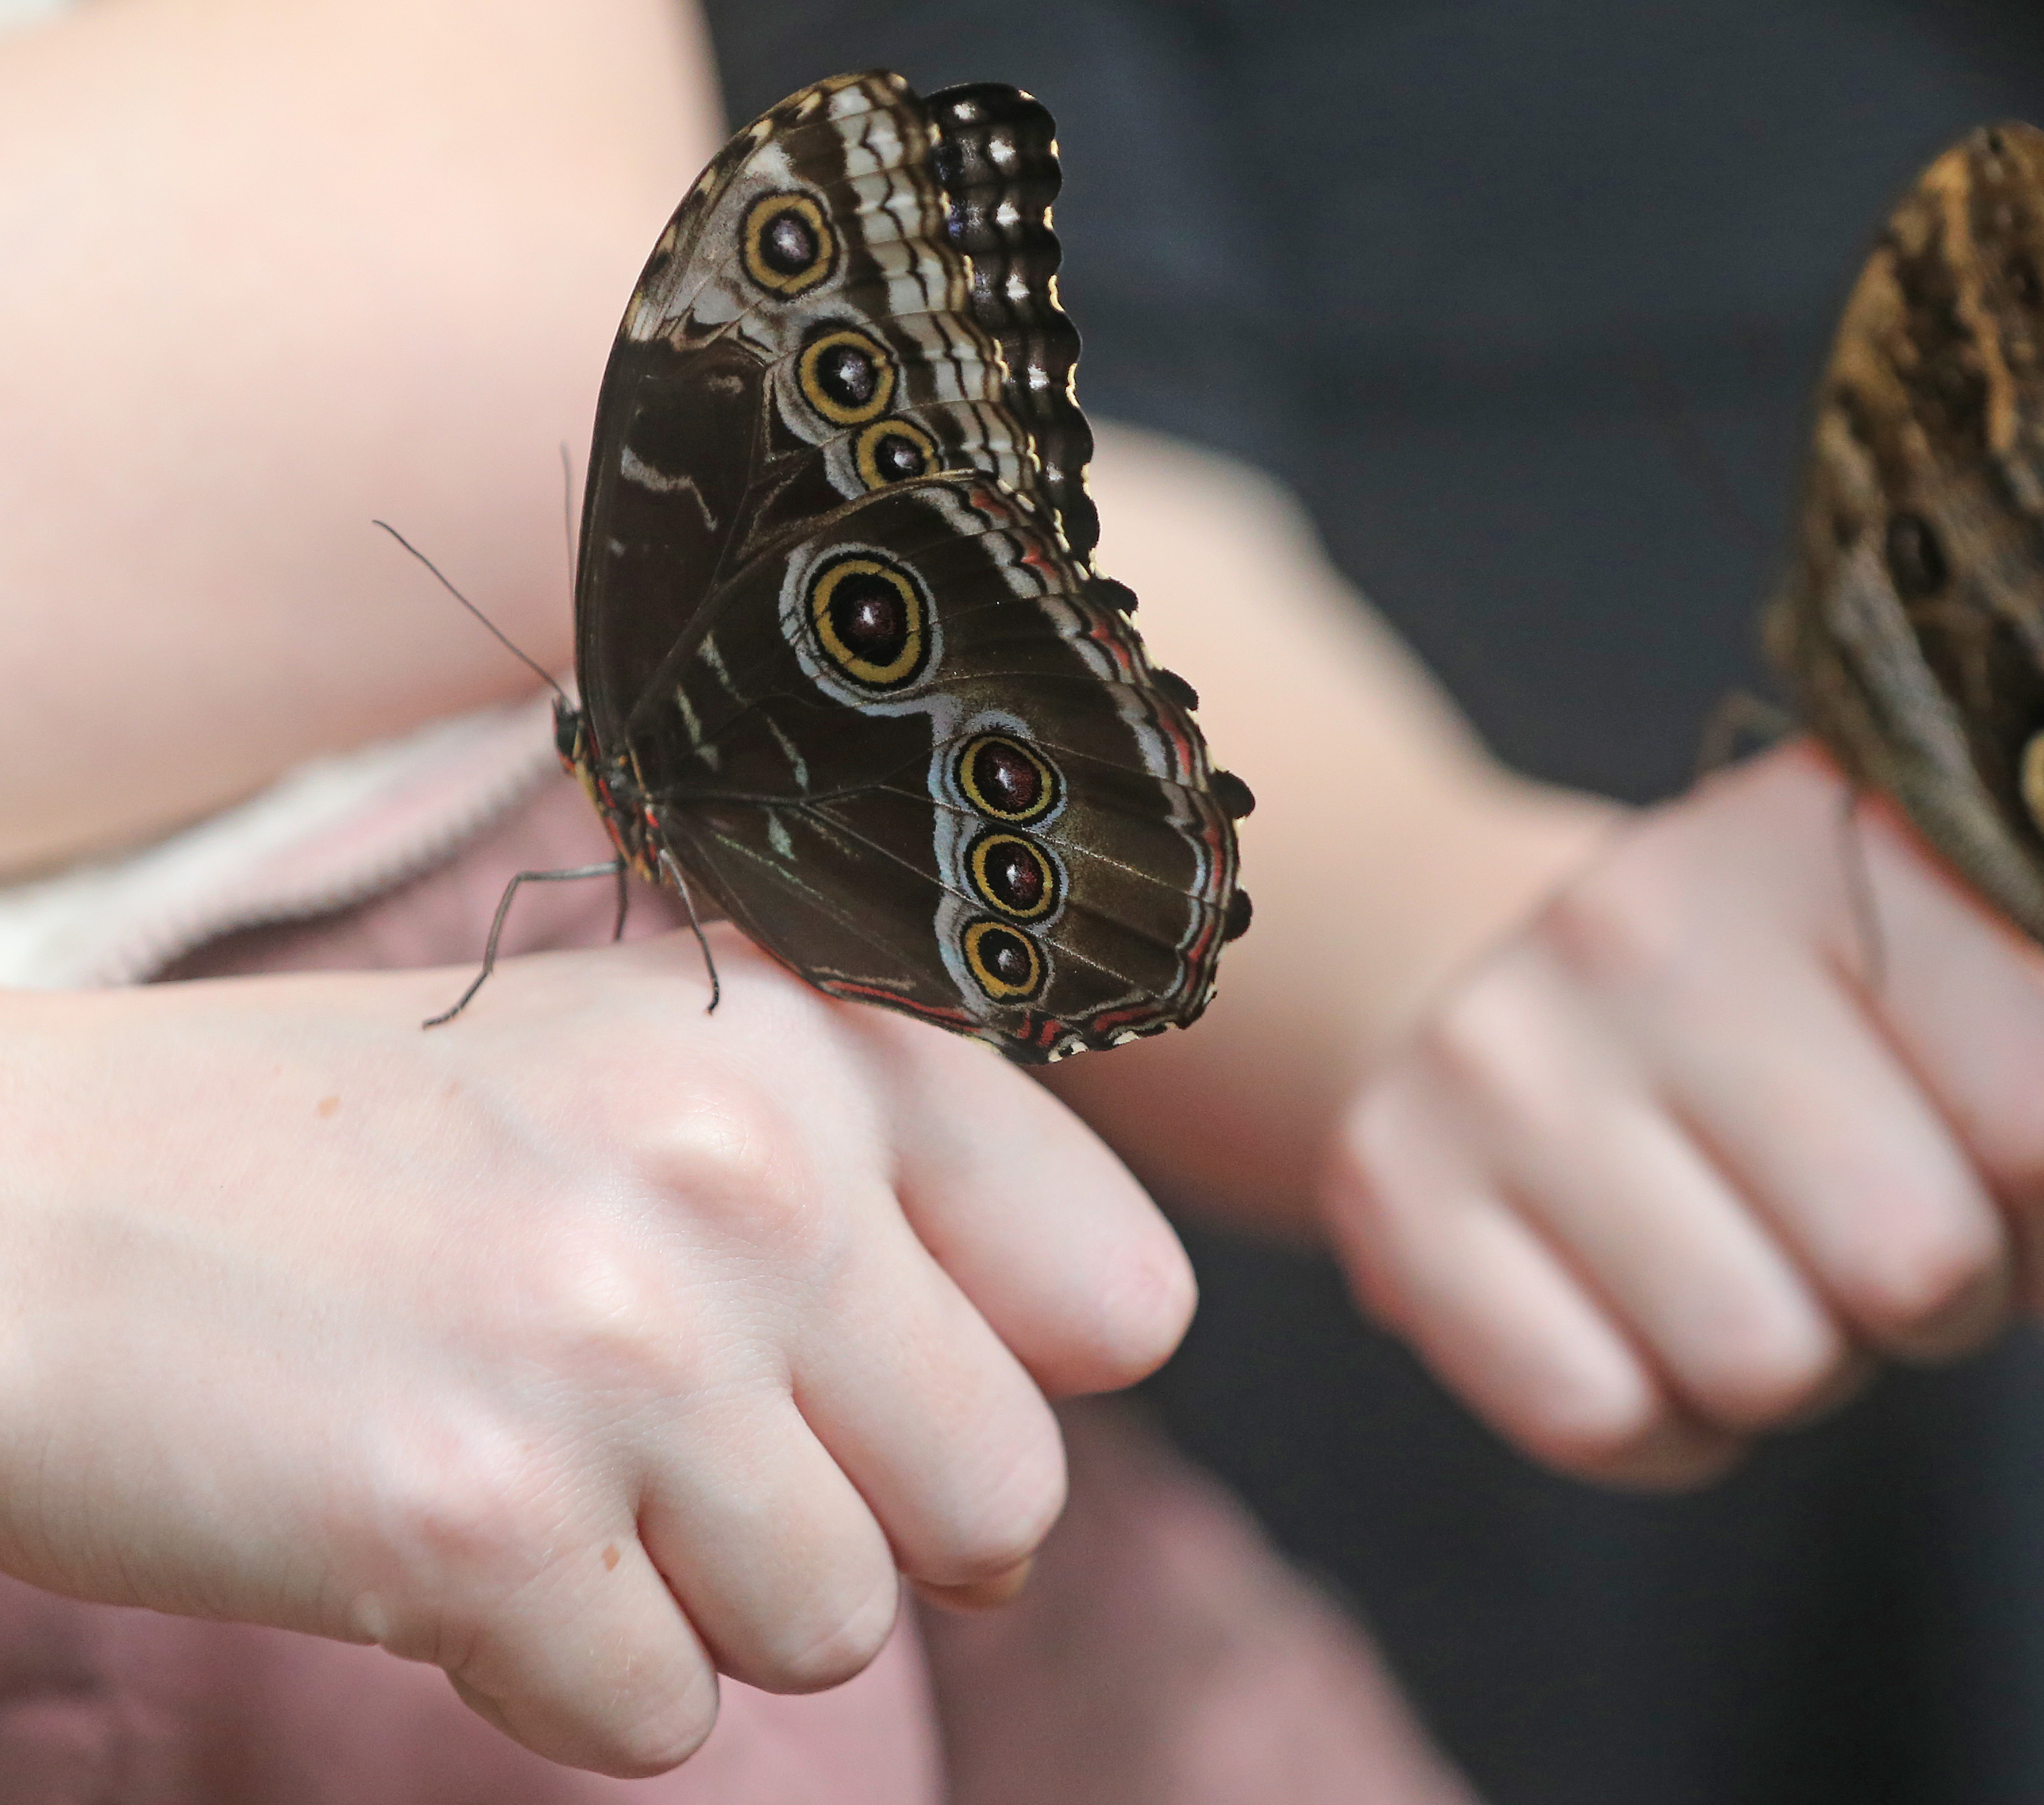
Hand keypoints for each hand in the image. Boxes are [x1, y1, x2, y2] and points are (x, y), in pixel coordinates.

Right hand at [0, 927, 1191, 1774]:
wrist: (11, 1209)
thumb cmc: (344, 1151)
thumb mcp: (643, 1073)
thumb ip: (891, 1176)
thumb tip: (1124, 1349)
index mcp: (806, 1046)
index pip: (1120, 1290)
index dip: (1019, 1372)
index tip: (877, 1376)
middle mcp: (746, 1175)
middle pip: (1005, 1494)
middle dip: (864, 1523)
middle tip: (689, 1467)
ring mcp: (619, 1348)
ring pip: (838, 1626)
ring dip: (699, 1604)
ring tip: (543, 1483)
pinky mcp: (478, 1524)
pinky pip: (662, 1720)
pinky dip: (565, 1678)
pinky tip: (446, 1551)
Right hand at [1320, 742, 2043, 1488]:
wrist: (1489, 983)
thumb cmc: (1815, 1018)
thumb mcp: (2033, 1004)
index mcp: (1832, 828)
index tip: (2014, 1158)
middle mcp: (1640, 912)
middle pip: (1916, 1258)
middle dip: (1942, 1289)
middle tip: (1873, 1215)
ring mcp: (1497, 1053)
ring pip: (1761, 1358)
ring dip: (1804, 1356)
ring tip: (1757, 1246)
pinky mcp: (1390, 1189)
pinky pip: (1606, 1418)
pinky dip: (1666, 1416)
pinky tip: (1643, 1302)